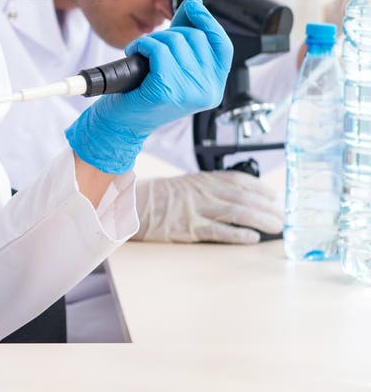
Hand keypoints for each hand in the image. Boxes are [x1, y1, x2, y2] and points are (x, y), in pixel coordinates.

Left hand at [65, 0, 232, 174]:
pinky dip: (143, 46)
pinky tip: (135, 54)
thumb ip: (188, 36)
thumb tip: (196, 3)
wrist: (121, 123)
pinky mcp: (166, 91)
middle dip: (169, 34)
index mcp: (214, 85)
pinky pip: (157, 51)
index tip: (193, 6)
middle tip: (152, 47)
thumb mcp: (175, 64)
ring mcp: (188, 92)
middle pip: (195, 38)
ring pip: (174, 42)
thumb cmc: (145, 92)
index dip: (208, 21)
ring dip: (152, 41)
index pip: (222, 45)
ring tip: (142, 54)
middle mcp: (207, 91)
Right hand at [132, 172, 283, 243]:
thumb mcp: (184, 185)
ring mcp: (197, 210)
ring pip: (236, 212)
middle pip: (242, 197)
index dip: (259, 187)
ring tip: (276, 227)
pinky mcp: (190, 228)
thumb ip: (207, 189)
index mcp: (202, 180)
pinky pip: (219, 231)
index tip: (274, 194)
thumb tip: (234, 197)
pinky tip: (252, 238)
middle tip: (284, 216)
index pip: (238, 180)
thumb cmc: (158, 197)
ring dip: (260, 220)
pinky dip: (238, 234)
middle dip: (266, 207)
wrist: (133, 205)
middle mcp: (202, 192)